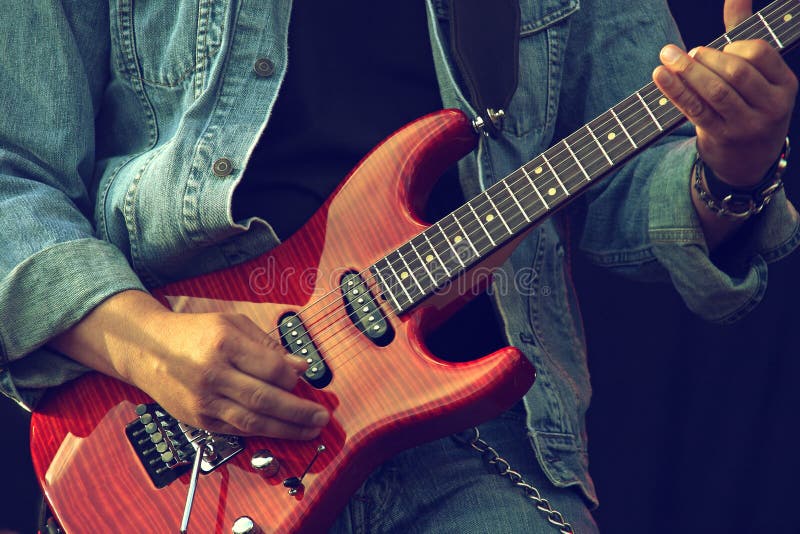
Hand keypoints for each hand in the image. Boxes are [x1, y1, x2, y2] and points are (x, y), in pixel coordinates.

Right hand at [52, 290, 329, 438]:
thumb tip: (300, 366)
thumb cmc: (195, 333)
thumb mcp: (233, 324)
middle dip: (299, 412)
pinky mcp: (198, 420)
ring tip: (309, 430)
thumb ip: (268, 345)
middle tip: (321, 418)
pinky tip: (280, 430)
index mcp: (224, 344)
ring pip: (252, 422)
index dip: (293, 378)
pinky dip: (261, 432)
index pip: (271, 368)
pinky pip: (236, 430)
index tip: (306, 379)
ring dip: (286, 430)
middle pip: (265, 400)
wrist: (146, 348)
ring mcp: (203, 401)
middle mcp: (212, 374)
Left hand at [652, 0, 796, 186]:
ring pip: (715, 92)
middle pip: (736, 72)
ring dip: (687, 72)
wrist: (748, 162)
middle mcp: (771, 105)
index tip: (714, 48)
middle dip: (707, 58)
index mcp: (785, 85)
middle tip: (687, 53)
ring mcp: (747, 125)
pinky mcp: (721, 138)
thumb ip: (744, 32)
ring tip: (668, 57)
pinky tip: (659, 76)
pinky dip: (675, 91)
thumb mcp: (756, 74)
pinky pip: (695, 110)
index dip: (732, 46)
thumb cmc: (748, 105)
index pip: (759, 53)